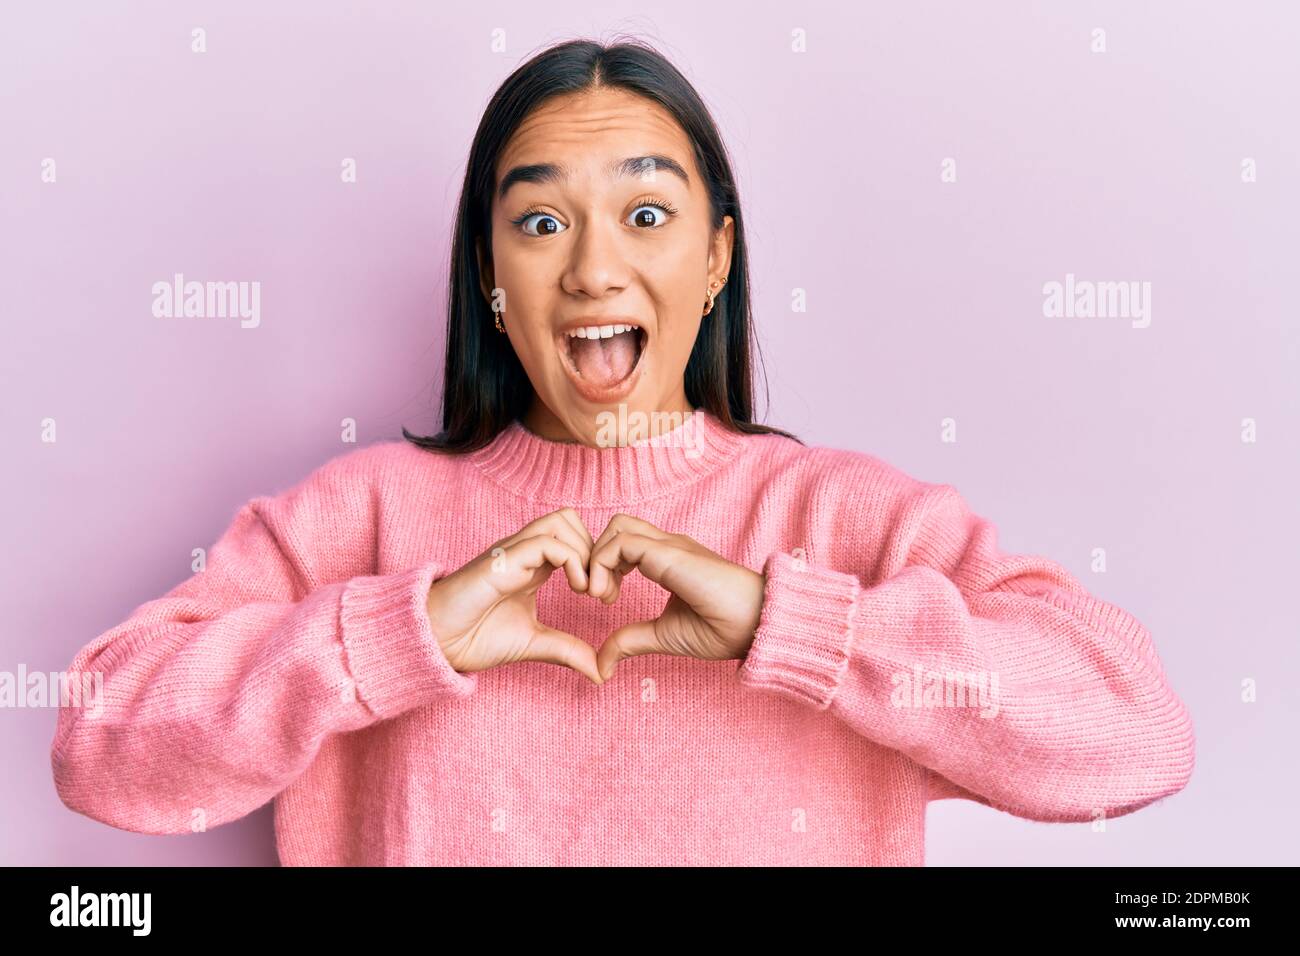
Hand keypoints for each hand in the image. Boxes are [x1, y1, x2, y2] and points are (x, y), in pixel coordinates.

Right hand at [425, 508, 602, 683]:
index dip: (598, 562)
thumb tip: (600, 672)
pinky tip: (576, 590)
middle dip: (597, 550)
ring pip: (562, 520)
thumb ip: (566, 650)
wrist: (435, 641)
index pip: (575, 538)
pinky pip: (547, 541)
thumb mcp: (533, 643)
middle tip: (602, 592)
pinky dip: (572, 561)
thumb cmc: (474, 637)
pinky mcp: (503, 559)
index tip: (607, 598)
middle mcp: (524, 551)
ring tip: (588, 590)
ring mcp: (513, 551)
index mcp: (533, 565)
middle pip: (571, 519)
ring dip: (585, 551)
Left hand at [586, 514, 765, 681]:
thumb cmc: (721, 630)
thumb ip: (631, 641)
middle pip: (617, 527)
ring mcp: (669, 545)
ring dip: (597, 558)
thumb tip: (601, 665)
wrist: (754, 626)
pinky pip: (621, 542)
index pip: (625, 542)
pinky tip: (608, 595)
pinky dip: (603, 564)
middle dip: (595, 557)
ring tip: (602, 594)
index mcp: (668, 560)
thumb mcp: (663, 636)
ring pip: (617, 527)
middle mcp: (667, 546)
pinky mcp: (669, 553)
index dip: (605, 566)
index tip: (606, 600)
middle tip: (599, 595)